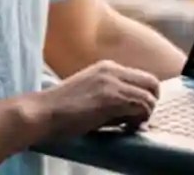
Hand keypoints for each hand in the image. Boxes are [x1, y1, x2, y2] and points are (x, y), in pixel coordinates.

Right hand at [38, 60, 159, 136]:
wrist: (41, 112)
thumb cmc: (61, 109)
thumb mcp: (90, 93)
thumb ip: (112, 95)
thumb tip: (133, 112)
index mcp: (107, 67)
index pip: (142, 77)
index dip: (144, 96)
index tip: (135, 113)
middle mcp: (112, 70)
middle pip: (152, 82)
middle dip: (151, 102)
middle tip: (138, 119)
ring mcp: (112, 82)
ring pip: (149, 95)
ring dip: (145, 114)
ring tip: (129, 125)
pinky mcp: (111, 97)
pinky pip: (141, 106)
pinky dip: (139, 119)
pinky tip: (125, 127)